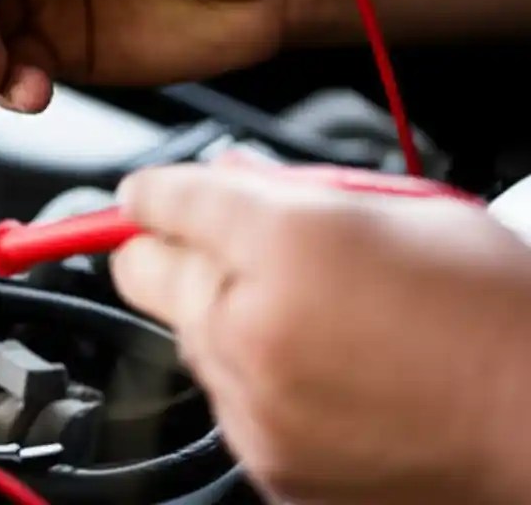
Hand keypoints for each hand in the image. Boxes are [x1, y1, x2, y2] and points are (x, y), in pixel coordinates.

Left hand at [111, 164, 530, 503]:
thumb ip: (296, 187)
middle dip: (175, 253)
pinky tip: (326, 372)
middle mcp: (252, 330)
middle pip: (143, 272)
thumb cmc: (497, 315)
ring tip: (316, 319)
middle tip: (233, 252)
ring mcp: (255, 408)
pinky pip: (224, 402)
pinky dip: (253, 381)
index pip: (163, 200)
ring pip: (183, 340)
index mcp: (289, 247)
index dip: (155, 192)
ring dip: (221, 320)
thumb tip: (230, 173)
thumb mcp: (410, 211)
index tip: (150, 197)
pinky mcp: (268, 463)